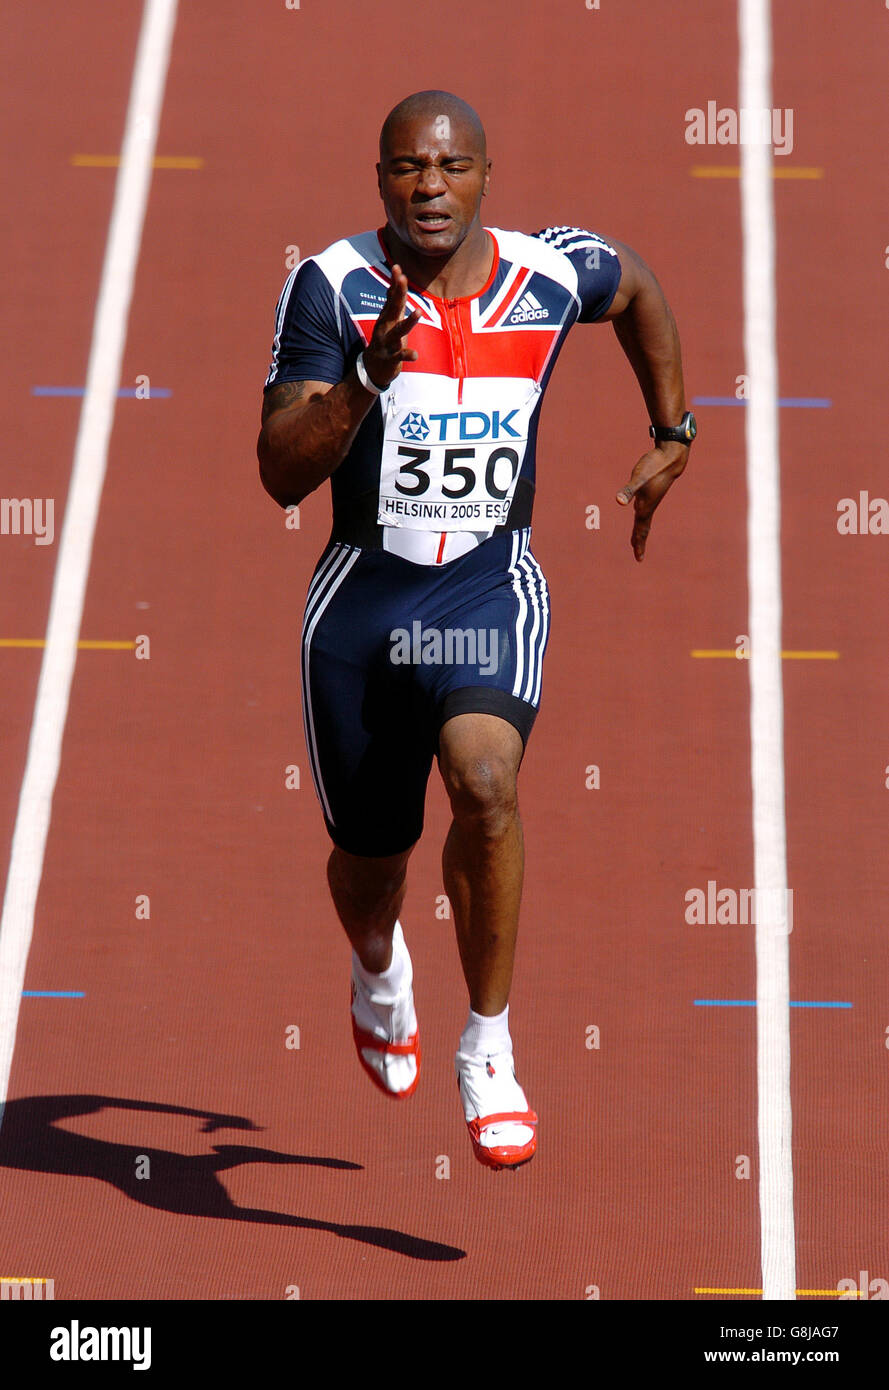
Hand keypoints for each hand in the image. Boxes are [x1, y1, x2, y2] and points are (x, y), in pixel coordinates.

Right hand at [362, 266, 420, 388]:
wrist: (373, 367)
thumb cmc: (385, 339)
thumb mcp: (387, 319)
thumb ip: (392, 302)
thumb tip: (396, 281)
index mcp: (387, 317)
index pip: (392, 296)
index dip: (395, 282)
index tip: (397, 267)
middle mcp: (386, 327)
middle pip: (394, 308)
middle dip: (399, 293)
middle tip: (403, 278)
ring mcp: (388, 342)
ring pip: (399, 331)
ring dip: (409, 322)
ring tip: (418, 312)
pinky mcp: (391, 358)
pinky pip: (400, 356)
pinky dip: (408, 355)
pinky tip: (415, 355)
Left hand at [615, 441, 688, 561]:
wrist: (670, 458)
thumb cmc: (654, 466)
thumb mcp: (638, 478)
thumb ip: (629, 490)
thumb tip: (619, 501)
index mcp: (645, 506)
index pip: (640, 530)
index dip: (638, 543)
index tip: (638, 558)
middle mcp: (648, 505)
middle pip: (643, 528)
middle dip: (639, 542)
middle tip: (638, 556)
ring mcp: (650, 499)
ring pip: (644, 519)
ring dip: (640, 531)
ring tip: (636, 540)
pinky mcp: (650, 491)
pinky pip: (644, 508)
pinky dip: (640, 515)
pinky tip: (638, 512)